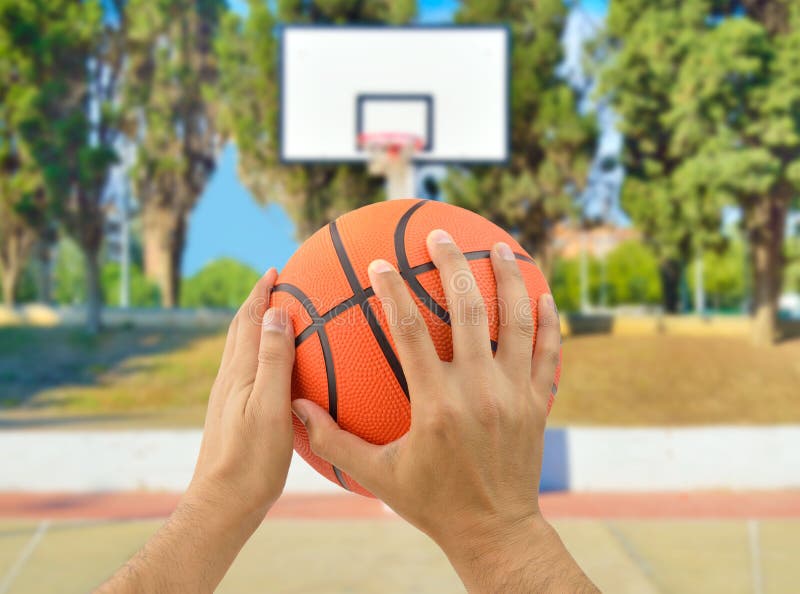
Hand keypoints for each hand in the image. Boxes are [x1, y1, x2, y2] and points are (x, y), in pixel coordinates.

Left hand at [96, 269, 296, 593]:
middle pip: (240, 329)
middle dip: (256, 302)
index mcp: (239, 372)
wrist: (224, 503)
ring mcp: (229, 397)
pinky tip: (271, 367)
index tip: (276, 270)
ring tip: (275, 316)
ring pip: (241, 349)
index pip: (249, 319)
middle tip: (276, 284)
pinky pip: (247, 369)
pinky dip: (259, 352)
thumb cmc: (253, 459)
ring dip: (256, 325)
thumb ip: (273, 359)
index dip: (261, 292)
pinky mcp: (233, 414)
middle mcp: (229, 379)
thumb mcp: (270, 406)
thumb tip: (276, 311)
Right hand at [292, 231, 595, 592]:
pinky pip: (549, 354)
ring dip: (508, 280)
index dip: (393, 292)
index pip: (410, 332)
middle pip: (467, 312)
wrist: (494, 532)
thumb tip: (295, 410)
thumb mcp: (378, 476)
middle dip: (451, 265)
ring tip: (498, 247)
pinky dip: (548, 322)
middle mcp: (479, 392)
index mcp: (436, 406)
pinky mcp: (538, 404)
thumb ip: (335, 441)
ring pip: (516, 322)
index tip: (379, 265)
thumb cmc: (432, 503)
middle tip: (437, 235)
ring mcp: (515, 395)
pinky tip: (543, 296)